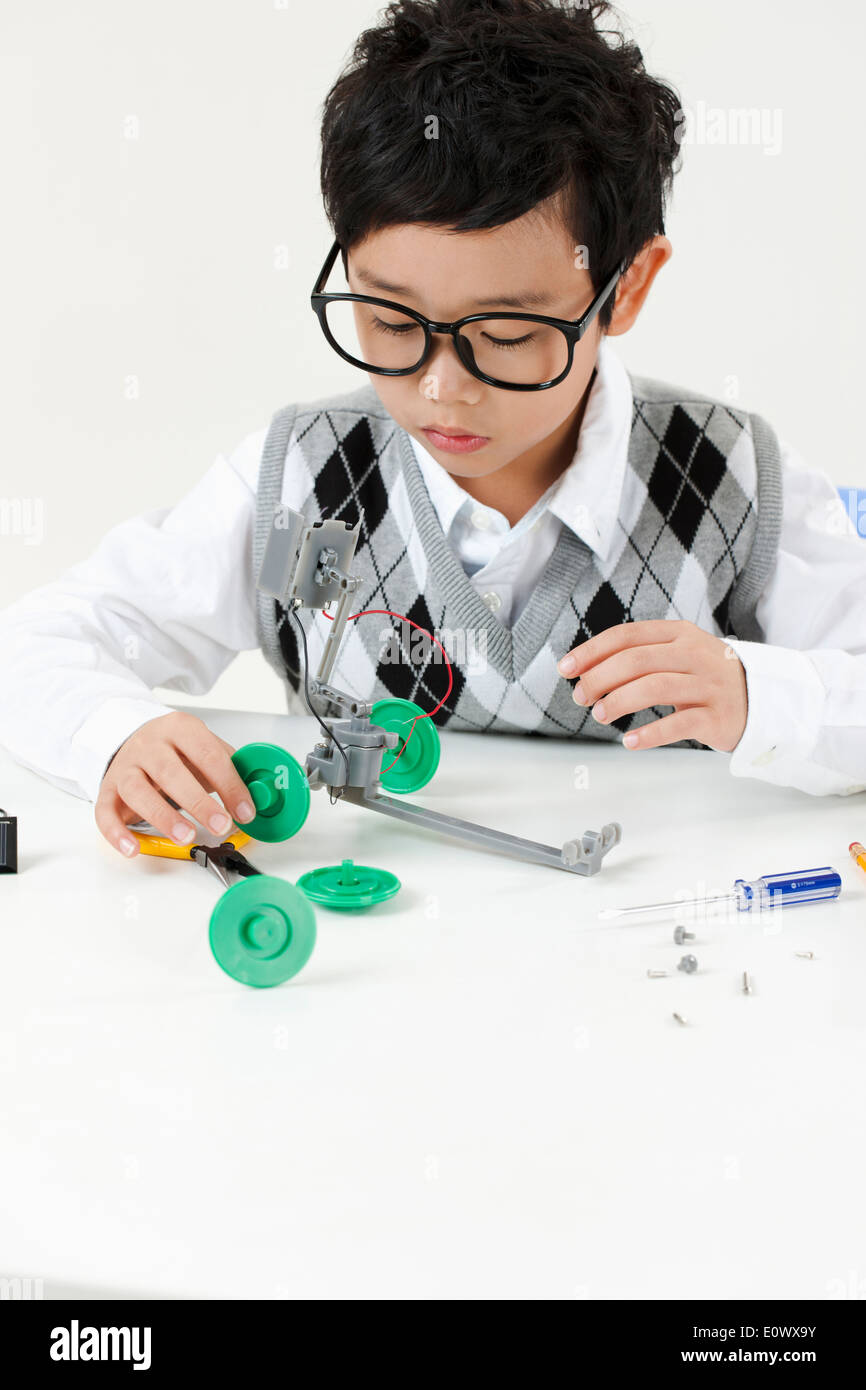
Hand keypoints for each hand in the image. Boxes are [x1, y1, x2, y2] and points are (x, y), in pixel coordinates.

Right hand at [94, 711, 255, 857]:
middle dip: (199, 802)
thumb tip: (260, 795)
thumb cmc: (177, 751)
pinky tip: (132, 848)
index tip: (246, 810)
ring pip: (138, 791)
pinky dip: (117, 833)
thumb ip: (232, 768)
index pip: (208, 754)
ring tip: (186, 837)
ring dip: (163, 817)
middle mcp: (149, 744)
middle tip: (221, 825)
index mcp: (180, 728)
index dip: (229, 784)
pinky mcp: (107, 791)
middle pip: (171, 772)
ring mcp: (125, 767)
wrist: (134, 741)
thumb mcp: (205, 749)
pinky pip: (104, 812)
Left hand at [556, 619, 747, 753]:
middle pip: (636, 661)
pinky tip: (629, 741)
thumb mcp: (678, 654)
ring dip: (618, 702)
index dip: (592, 651)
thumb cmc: (705, 678)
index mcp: (679, 634)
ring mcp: (708, 685)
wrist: (761, 699)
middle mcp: (695, 654)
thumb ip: (640, 656)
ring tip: (600, 715)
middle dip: (600, 679)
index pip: (627, 636)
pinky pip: (678, 724)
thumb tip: (587, 670)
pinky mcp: (717, 717)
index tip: (566, 668)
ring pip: (654, 688)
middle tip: (582, 697)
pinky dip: (649, 734)